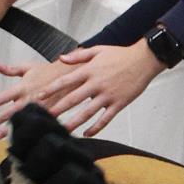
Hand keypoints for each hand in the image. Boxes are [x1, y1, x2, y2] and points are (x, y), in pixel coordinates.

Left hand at [0, 57, 71, 137]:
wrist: (71, 74)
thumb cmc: (48, 71)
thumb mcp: (29, 67)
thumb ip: (11, 69)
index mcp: (22, 86)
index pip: (1, 97)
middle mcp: (29, 98)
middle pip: (8, 112)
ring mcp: (38, 107)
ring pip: (20, 121)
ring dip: (8, 129)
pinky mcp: (48, 113)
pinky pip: (35, 123)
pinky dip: (27, 130)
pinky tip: (19, 137)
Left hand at [29, 41, 164, 137]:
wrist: (144, 59)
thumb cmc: (120, 54)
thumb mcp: (98, 50)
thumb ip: (78, 56)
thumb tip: (61, 58)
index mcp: (90, 71)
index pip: (66, 81)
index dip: (51, 89)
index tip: (39, 96)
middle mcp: (97, 84)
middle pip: (73, 99)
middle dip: (57, 109)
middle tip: (44, 118)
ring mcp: (108, 95)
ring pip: (87, 112)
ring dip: (74, 123)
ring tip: (62, 131)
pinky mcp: (119, 103)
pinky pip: (105, 119)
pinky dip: (96, 128)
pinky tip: (86, 134)